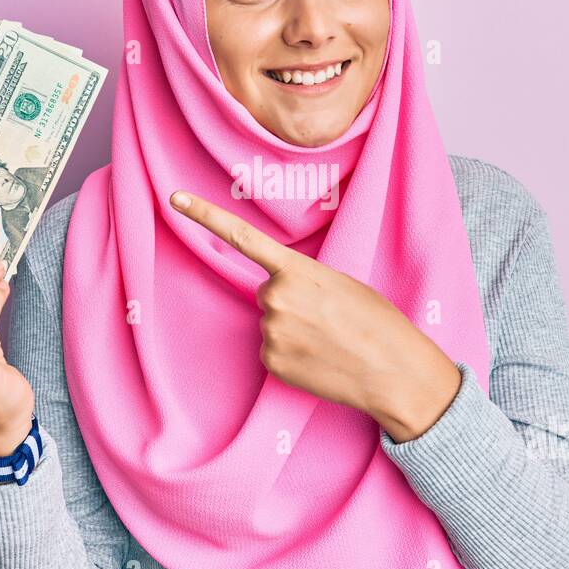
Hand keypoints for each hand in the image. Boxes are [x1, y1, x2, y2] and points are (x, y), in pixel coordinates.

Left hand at [169, 190, 461, 441]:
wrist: (393, 370)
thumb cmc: (377, 322)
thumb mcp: (343, 283)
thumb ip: (305, 280)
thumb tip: (281, 296)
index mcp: (296, 270)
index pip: (242, 236)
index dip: (205, 216)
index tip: (175, 199)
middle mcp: (275, 298)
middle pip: (268, 293)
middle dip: (292, 302)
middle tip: (328, 318)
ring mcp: (270, 332)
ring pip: (272, 323)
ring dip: (294, 330)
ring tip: (330, 341)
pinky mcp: (271, 362)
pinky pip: (273, 352)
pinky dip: (293, 355)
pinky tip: (320, 360)